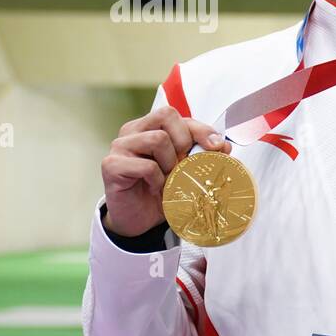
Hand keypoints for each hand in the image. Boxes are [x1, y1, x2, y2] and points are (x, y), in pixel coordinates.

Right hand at [101, 106, 229, 236]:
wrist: (140, 220)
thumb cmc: (162, 190)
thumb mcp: (188, 171)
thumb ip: (204, 155)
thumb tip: (224, 145)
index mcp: (150, 127)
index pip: (177, 115)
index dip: (201, 129)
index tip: (216, 147)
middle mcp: (133, 131)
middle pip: (166, 116)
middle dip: (185, 141)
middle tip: (184, 164)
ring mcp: (120, 146)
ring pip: (157, 139)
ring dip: (171, 163)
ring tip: (169, 179)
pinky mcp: (111, 165)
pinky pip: (146, 166)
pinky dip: (158, 180)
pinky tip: (156, 188)